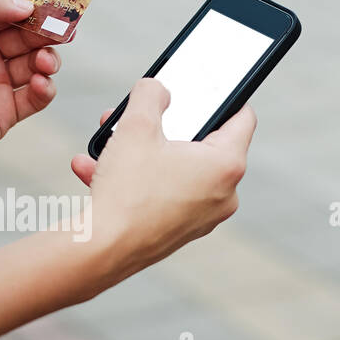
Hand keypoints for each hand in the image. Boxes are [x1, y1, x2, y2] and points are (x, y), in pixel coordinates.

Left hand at [0, 0, 61, 199]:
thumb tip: (25, 6)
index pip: (5, 10)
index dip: (27, 4)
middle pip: (26, 36)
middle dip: (44, 31)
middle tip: (61, 29)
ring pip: (35, 64)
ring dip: (47, 58)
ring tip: (44, 61)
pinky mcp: (6, 112)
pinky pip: (36, 96)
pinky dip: (44, 87)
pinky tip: (39, 82)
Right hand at [71, 79, 255, 282]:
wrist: (102, 250)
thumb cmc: (127, 191)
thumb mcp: (135, 126)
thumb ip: (150, 94)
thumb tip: (157, 89)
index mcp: (227, 164)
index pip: (242, 117)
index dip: (223, 97)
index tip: (203, 90)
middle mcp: (224, 194)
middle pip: (202, 144)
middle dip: (165, 127)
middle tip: (141, 116)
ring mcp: (203, 216)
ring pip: (175, 170)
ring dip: (141, 153)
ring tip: (108, 145)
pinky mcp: (180, 232)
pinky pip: (161, 195)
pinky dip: (135, 181)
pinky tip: (97, 172)